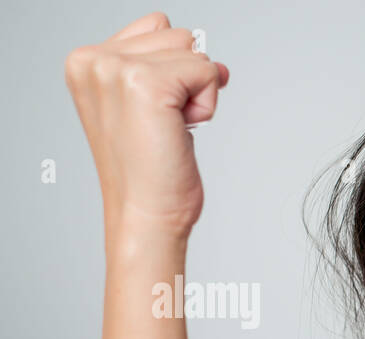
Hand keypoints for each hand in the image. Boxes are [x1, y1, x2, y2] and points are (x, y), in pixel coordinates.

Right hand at [64, 12, 229, 237]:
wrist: (146, 215)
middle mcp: (94, 59)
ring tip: (167, 130)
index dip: (173, 72)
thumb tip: (211, 55)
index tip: (153, 114)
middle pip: (177, 36)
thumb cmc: (150, 172)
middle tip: (161, 126)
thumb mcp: (145, 105)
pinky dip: (207, 105)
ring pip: (194, 52)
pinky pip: (208, 71)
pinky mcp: (147, 84)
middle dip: (186, 81)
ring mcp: (117, 69)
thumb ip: (164, 65)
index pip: (157, 28)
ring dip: (196, 94)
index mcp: (84, 61)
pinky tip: (180, 131)